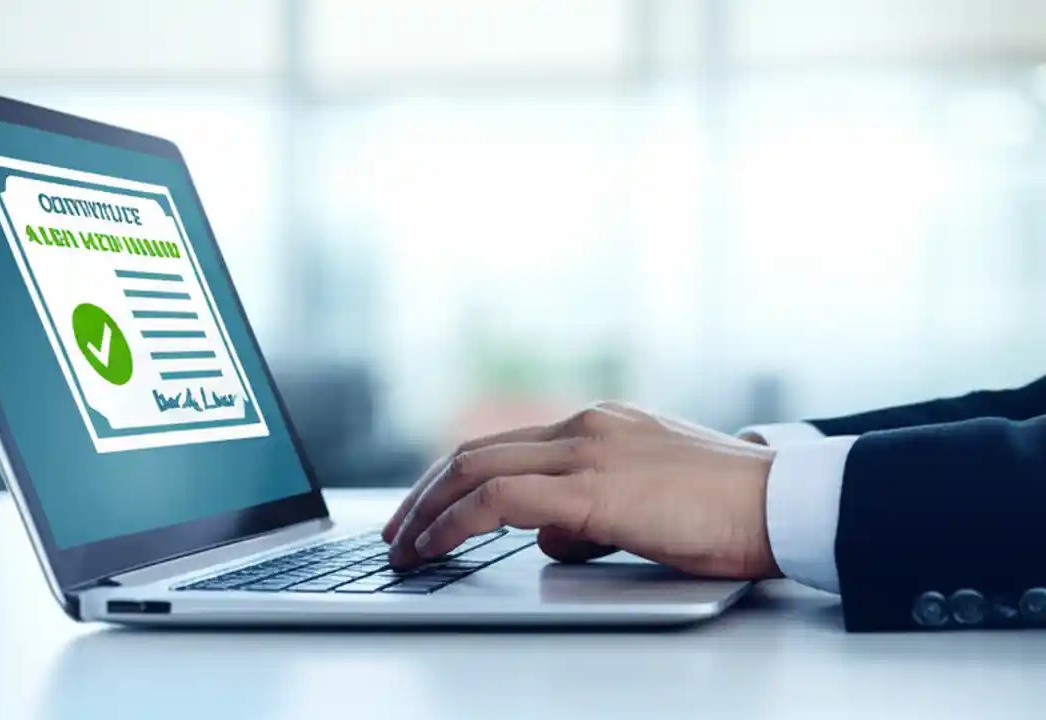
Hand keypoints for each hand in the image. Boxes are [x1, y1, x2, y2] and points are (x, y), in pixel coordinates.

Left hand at [382, 402, 782, 579]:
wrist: (783, 502)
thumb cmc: (727, 508)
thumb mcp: (646, 500)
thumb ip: (589, 511)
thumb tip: (546, 537)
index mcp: (596, 424)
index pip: (501, 447)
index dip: (451, 480)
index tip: (424, 512)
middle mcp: (583, 426)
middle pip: (474, 453)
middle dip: (423, 496)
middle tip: (395, 534)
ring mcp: (587, 451)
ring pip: (475, 470)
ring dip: (428, 511)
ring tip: (404, 549)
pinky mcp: (594, 488)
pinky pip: (499, 500)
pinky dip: (455, 523)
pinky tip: (436, 547)